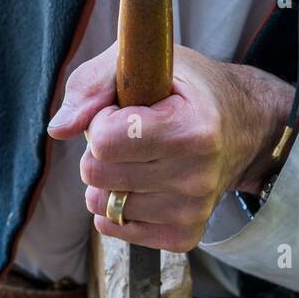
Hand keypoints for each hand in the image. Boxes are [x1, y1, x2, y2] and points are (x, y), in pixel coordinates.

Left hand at [47, 43, 298, 251]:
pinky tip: (138, 183)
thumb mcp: (142, 62)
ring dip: (106, 179)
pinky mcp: (184, 235)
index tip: (124, 109)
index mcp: (193, 128)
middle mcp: (198, 176)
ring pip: (102, 204)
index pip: (105, 139)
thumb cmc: (182, 86)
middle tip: (128, 133)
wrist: (241, 123)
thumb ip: (92, 86)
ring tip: (136, 157)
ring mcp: (193, 210)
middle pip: (97, 173)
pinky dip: (114, 207)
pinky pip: (116, 229)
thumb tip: (58, 130)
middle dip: (99, 149)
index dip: (102, 118)